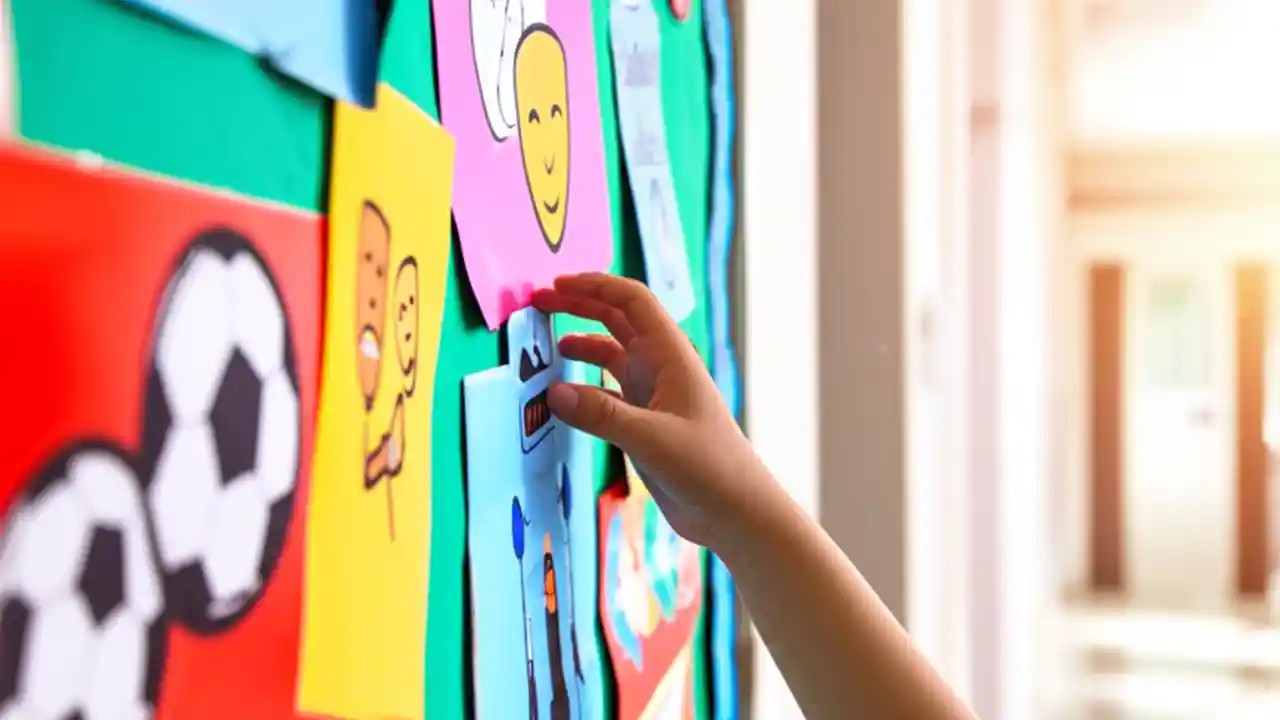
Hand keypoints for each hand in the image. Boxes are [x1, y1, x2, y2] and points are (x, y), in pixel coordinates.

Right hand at [532, 273, 766, 549]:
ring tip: (546, 346)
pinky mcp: (645, 421)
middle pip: (618, 319)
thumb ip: (602, 415)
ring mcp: (653, 393)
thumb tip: (553, 393)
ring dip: (581, 344)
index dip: (594, 286)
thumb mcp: (653, 439)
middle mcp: (661, 367)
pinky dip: (583, 386)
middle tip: (539, 303)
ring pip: (611, 354)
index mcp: (671, 355)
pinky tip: (562, 395)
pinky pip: (607, 391)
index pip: (632, 301)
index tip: (556, 285)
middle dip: (579, 306)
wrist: (734, 511)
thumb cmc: (707, 467)